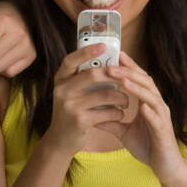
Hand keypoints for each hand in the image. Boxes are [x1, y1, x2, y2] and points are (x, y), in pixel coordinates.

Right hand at [43, 42, 130, 158]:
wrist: (60, 140)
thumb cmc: (73, 110)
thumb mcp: (72, 92)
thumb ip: (83, 77)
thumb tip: (110, 61)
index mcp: (60, 79)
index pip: (71, 60)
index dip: (87, 51)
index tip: (104, 45)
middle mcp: (62, 91)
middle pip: (93, 74)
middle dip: (114, 76)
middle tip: (126, 80)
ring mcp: (70, 107)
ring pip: (105, 94)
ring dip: (121, 97)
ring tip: (125, 101)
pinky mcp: (80, 121)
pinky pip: (107, 111)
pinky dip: (118, 112)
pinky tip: (119, 114)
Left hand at [105, 51, 186, 185]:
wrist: (166, 168)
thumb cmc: (148, 147)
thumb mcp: (124, 133)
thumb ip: (112, 123)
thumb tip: (93, 115)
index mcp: (149, 103)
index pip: (140, 80)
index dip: (130, 67)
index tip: (117, 55)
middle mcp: (157, 106)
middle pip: (145, 83)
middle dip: (129, 72)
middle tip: (112, 64)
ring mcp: (162, 118)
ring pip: (152, 97)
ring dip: (137, 88)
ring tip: (123, 80)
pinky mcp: (164, 132)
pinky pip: (158, 120)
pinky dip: (150, 112)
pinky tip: (141, 107)